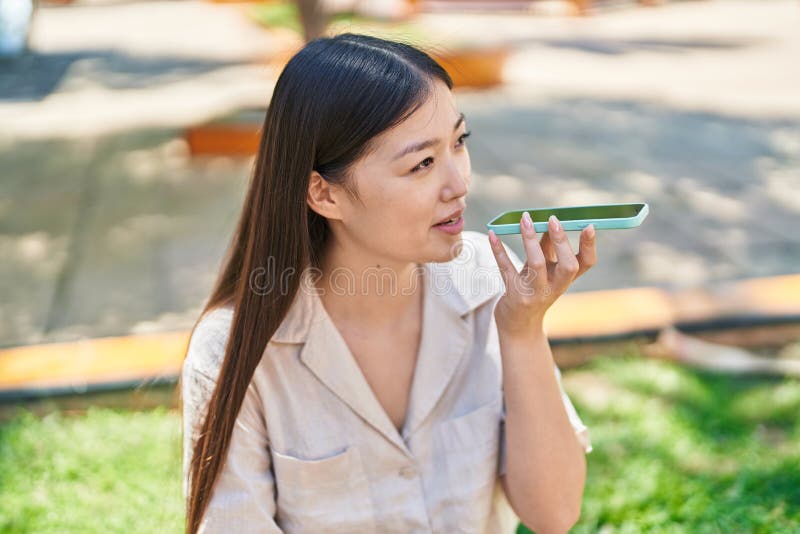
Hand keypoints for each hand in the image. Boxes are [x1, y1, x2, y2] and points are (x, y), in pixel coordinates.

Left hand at [488, 212, 596, 336]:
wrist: (518, 325)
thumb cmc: (533, 291)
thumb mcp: (545, 271)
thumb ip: (547, 247)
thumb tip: (544, 220)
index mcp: (566, 279)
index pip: (587, 263)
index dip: (590, 245)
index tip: (588, 226)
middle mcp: (555, 287)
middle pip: (568, 266)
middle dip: (562, 241)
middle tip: (553, 219)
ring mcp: (535, 293)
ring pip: (537, 265)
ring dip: (530, 240)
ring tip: (525, 219)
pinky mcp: (514, 294)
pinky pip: (506, 269)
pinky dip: (499, 250)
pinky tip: (493, 234)